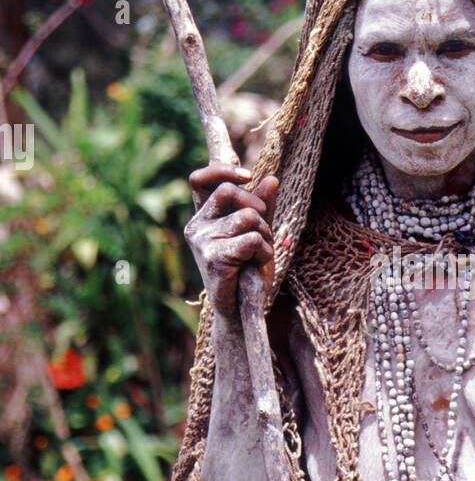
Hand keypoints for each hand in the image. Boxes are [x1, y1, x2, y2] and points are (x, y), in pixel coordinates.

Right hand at [185, 161, 278, 322]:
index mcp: (203, 218)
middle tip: (263, 232)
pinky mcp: (214, 257)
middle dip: (257, 207)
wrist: (241, 310)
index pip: (200, 179)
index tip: (247, 175)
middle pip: (230, 192)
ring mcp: (202, 242)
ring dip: (265, 234)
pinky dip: (264, 251)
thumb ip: (263, 207)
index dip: (222, 170)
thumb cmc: (247, 272)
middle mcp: (197, 227)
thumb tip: (272, 179)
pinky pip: (252, 238)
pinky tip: (257, 265)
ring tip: (259, 253)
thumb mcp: (258, 233)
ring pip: (247, 216)